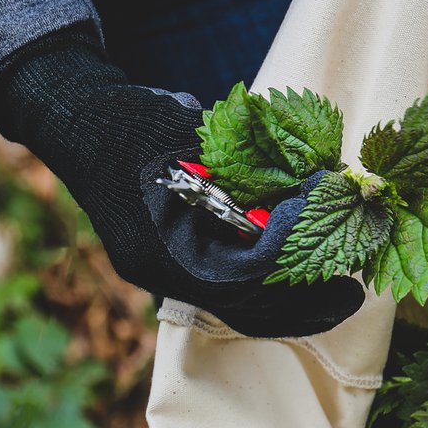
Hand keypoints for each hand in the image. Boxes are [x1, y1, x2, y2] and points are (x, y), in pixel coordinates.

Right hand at [0, 35, 363, 337]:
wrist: (74, 119)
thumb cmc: (135, 118)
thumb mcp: (199, 135)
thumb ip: (253, 168)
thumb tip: (323, 185)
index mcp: (161, 243)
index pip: (241, 275)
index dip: (295, 264)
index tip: (341, 255)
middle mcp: (156, 271)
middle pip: (242, 308)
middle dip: (302, 305)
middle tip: (353, 297)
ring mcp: (155, 275)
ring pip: (232, 309)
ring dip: (286, 305)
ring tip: (336, 296)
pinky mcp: (162, 268)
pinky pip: (219, 293)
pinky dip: (259, 291)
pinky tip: (295, 282)